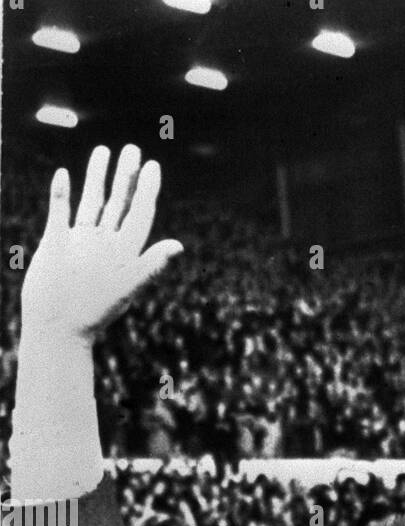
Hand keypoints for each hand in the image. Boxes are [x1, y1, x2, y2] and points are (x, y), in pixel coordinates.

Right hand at [20, 145, 182, 341]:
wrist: (57, 326)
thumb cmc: (92, 311)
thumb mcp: (126, 286)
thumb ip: (150, 264)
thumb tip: (178, 246)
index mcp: (123, 252)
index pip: (140, 214)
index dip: (148, 191)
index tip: (153, 167)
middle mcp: (104, 244)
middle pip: (118, 203)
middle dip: (126, 177)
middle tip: (133, 149)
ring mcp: (80, 242)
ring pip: (92, 202)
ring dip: (97, 177)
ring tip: (103, 151)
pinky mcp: (56, 242)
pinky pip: (60, 211)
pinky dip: (61, 193)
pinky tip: (64, 174)